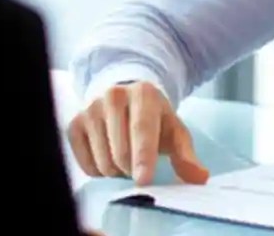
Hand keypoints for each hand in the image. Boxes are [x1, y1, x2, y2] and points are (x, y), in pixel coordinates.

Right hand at [67, 81, 208, 185]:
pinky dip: (99, 171)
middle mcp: (113, 95)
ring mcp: (90, 108)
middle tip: (140, 165)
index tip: (144, 179)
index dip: (143, 157)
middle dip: (132, 169)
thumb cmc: (153, 118)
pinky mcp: (74, 123)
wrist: (123, 96)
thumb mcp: (174, 130)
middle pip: (121, 151)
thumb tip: (200, 178)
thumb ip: (186, 155)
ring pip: (103, 161)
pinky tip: (108, 156)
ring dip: (117, 171)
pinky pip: (86, 165)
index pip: (142, 129)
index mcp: (143, 94)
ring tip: (125, 156)